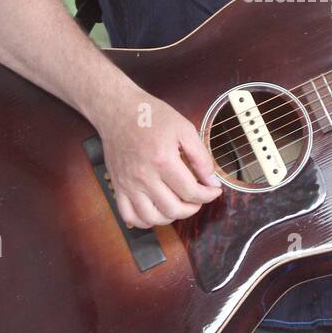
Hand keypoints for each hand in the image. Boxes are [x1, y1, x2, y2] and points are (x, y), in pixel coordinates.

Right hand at [97, 87, 221, 227]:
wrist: (118, 111)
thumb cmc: (151, 117)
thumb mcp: (184, 128)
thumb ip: (200, 157)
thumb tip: (211, 181)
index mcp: (163, 160)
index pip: (191, 192)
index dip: (208, 195)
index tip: (213, 190)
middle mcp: (144, 176)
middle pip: (173, 209)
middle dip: (193, 207)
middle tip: (198, 198)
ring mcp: (128, 184)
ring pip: (152, 218)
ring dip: (171, 217)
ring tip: (179, 205)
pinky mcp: (118, 187)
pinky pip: (129, 216)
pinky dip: (144, 221)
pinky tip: (156, 211)